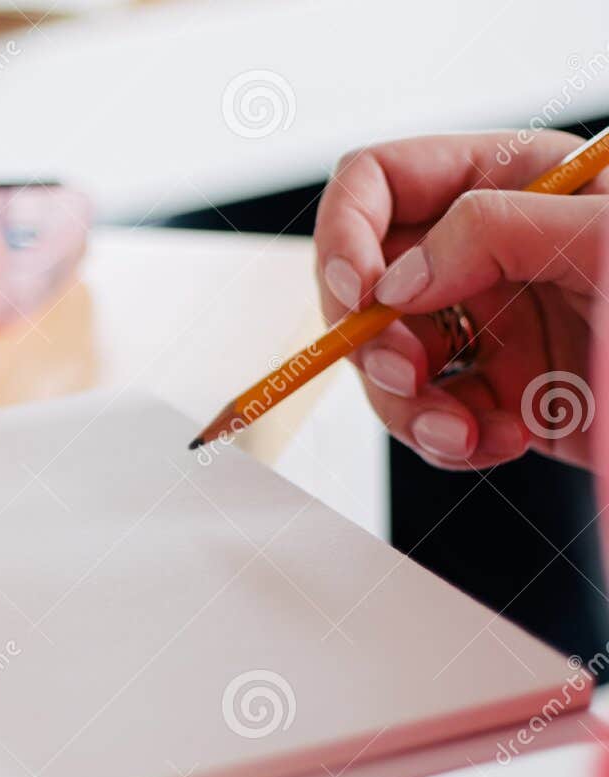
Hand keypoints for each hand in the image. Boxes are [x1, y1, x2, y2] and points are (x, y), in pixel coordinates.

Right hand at [313, 131, 608, 470]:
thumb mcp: (608, 240)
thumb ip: (491, 232)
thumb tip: (397, 281)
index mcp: (516, 184)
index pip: (379, 182)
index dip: (346, 235)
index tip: (359, 295)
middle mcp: (495, 253)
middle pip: (369, 284)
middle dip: (373, 341)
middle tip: (406, 377)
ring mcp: (498, 326)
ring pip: (389, 362)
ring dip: (409, 408)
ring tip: (461, 431)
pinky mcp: (508, 395)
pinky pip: (434, 417)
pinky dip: (450, 441)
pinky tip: (500, 440)